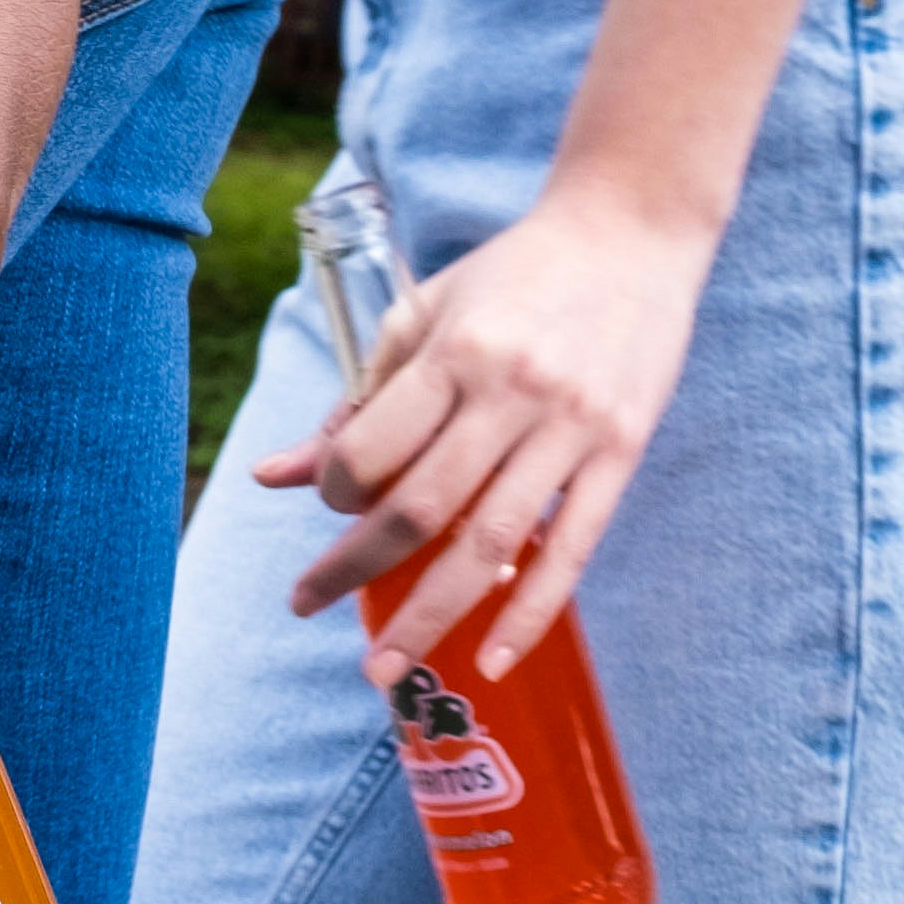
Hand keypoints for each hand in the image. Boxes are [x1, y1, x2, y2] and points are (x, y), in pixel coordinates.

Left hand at [270, 177, 714, 685]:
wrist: (633, 232)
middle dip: (354, 568)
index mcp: (457, 352)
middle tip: (307, 607)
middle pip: (421, 508)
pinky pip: (572, 551)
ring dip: (431, 617)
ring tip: (384, 671)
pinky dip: (530, 614)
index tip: (329, 501)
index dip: (335, 490)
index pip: (374, 447)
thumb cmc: (516, 275)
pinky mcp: (620, 454)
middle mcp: (513, 392)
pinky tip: (493, 660)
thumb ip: (354, 399)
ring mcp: (572, 429)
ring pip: (491, 544)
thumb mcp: (424, 315)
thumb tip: (271, 477)